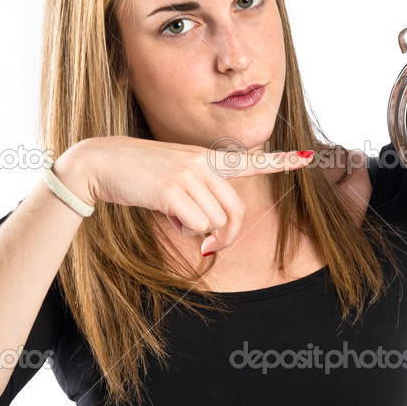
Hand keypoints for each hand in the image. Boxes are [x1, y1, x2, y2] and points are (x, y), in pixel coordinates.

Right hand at [54, 137, 312, 254]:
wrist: (99, 162)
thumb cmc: (136, 175)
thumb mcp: (173, 177)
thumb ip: (199, 194)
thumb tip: (212, 232)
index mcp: (205, 157)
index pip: (250, 160)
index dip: (281, 161)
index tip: (307, 158)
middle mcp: (203, 162)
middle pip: (234, 211)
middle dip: (226, 236)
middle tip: (210, 248)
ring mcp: (189, 175)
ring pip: (214, 221)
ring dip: (198, 232)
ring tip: (172, 216)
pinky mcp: (173, 191)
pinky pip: (195, 225)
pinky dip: (183, 230)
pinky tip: (163, 214)